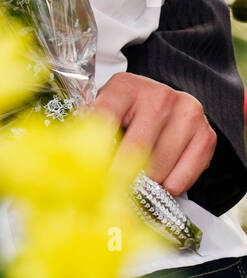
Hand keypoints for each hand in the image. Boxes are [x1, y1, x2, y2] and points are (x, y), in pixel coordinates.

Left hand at [93, 71, 215, 196]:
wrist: (165, 101)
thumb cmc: (129, 111)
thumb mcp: (106, 109)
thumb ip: (90, 128)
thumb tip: (71, 158)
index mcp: (125, 86)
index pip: (105, 119)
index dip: (96, 153)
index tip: (90, 177)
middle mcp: (159, 95)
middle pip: (136, 149)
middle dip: (121, 176)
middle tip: (112, 191)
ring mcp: (186, 113)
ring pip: (159, 168)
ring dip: (146, 183)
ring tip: (137, 180)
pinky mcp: (206, 135)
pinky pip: (182, 179)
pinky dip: (168, 187)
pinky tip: (161, 178)